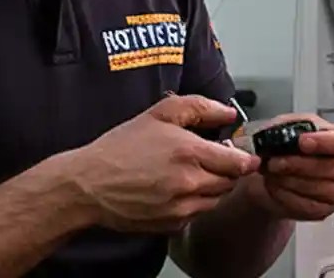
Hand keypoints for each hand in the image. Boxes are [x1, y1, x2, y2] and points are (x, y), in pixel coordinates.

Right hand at [64, 94, 260, 232]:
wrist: (89, 184)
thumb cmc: (121, 147)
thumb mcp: (159, 114)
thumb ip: (199, 108)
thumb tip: (229, 112)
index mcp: (190, 152)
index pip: (239, 162)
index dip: (245, 158)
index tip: (243, 155)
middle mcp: (190, 183)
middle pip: (231, 182)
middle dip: (228, 171)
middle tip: (212, 159)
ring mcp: (182, 207)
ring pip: (216, 200)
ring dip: (213, 188)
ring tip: (190, 173)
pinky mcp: (172, 224)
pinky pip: (197, 214)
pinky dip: (194, 203)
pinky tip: (176, 189)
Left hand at [246, 114, 333, 221]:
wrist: (279, 172)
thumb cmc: (292, 146)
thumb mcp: (289, 126)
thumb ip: (285, 129)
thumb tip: (273, 144)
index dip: (326, 142)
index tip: (302, 142)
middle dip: (304, 165)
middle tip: (277, 162)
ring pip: (325, 191)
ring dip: (293, 182)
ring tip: (274, 173)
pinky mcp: (326, 210)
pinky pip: (311, 207)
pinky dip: (289, 196)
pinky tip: (276, 186)